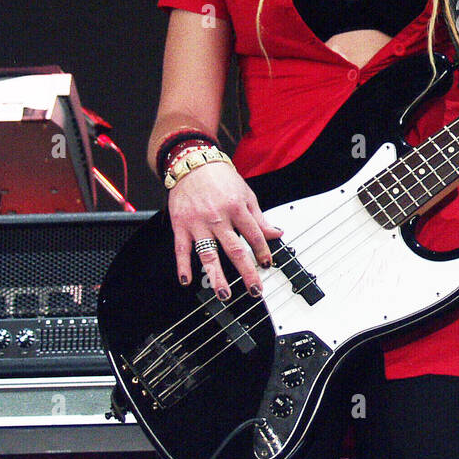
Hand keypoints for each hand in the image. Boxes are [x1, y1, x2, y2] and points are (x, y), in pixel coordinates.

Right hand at [168, 161, 282, 299]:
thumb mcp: (246, 194)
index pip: (254, 235)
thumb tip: (276, 232)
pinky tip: (186, 280)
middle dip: (246, 272)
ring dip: (216, 276)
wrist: (193, 164)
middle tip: (254, 289)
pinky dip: (182, 265)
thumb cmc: (220, 178)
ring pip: (208, 253)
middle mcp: (218, 217)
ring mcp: (198, 223)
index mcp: (237, 208)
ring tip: (223, 294)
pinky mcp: (181, 225)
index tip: (267, 264)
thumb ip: (259, 217)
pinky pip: (181, 249)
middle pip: (234, 249)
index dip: (262, 251)